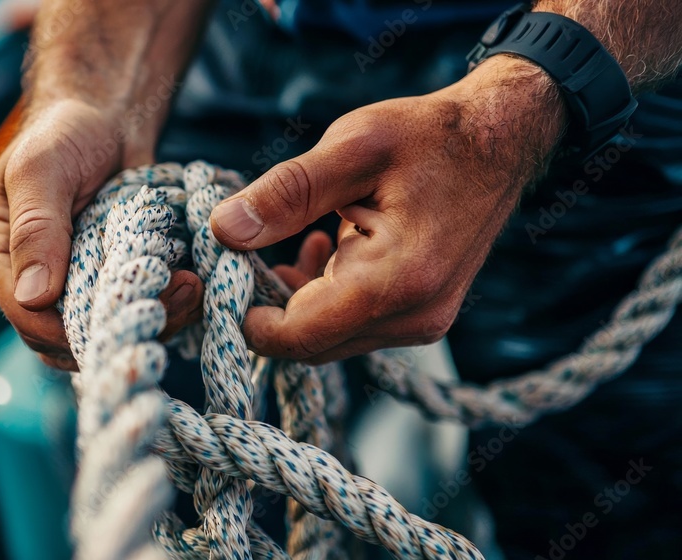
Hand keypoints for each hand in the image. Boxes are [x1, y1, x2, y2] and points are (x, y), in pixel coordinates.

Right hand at [0, 99, 202, 369]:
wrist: (108, 115)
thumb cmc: (66, 130)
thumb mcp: (42, 168)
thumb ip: (37, 227)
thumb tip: (33, 296)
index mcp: (3, 256)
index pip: (28, 318)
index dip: (72, 330)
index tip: (123, 314)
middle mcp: (36, 279)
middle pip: (68, 339)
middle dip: (120, 327)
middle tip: (176, 298)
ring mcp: (77, 283)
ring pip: (105, 332)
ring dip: (153, 319)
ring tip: (192, 288)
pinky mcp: (114, 279)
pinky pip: (134, 311)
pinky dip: (165, 306)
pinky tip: (193, 283)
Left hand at [210, 57, 565, 363]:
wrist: (502, 140)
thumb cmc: (430, 136)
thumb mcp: (351, 149)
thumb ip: (285, 194)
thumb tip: (224, 231)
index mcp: (396, 280)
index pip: (298, 336)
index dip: (248, 316)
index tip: (225, 272)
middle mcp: (413, 318)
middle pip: (310, 345)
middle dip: (268, 308)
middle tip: (248, 253)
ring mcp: (423, 323)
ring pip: (329, 339)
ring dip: (296, 301)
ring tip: (294, 239)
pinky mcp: (423, 316)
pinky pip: (354, 327)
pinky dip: (325, 299)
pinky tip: (325, 249)